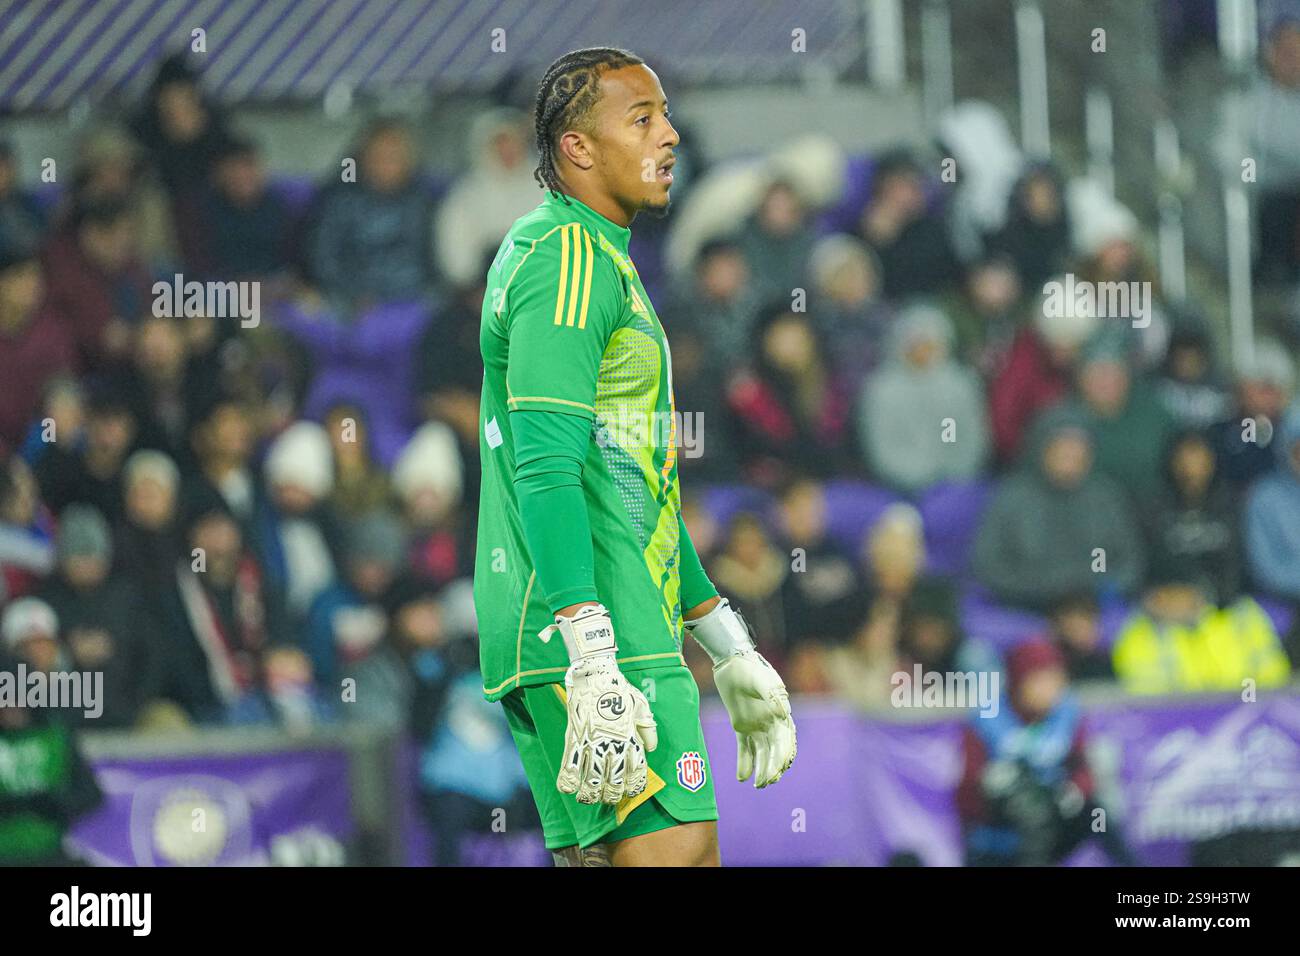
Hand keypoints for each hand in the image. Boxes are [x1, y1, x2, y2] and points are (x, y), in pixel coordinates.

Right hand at [539, 604, 657, 803]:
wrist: (595, 671)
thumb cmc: (618, 687)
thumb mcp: (640, 704)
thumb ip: (648, 727)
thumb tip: (652, 748)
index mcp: (630, 736)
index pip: (637, 770)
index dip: (634, 785)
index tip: (630, 791)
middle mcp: (612, 742)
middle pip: (614, 780)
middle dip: (611, 794)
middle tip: (608, 797)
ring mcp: (592, 741)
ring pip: (591, 779)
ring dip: (590, 794)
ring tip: (588, 798)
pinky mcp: (574, 736)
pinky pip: (569, 764)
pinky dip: (567, 780)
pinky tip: (568, 788)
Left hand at [714, 649, 796, 787]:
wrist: (732, 663)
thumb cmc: (750, 669)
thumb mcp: (762, 680)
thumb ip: (772, 695)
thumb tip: (784, 714)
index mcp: (781, 714)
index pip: (785, 740)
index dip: (783, 756)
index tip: (779, 769)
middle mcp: (771, 723)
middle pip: (775, 751)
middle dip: (772, 768)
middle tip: (766, 783)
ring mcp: (756, 726)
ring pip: (761, 754)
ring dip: (761, 770)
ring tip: (758, 786)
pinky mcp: (741, 727)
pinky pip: (744, 749)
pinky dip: (744, 763)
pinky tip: (742, 777)